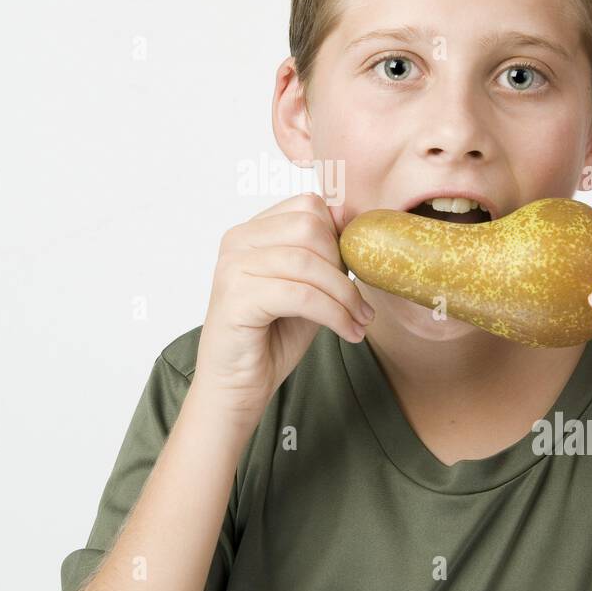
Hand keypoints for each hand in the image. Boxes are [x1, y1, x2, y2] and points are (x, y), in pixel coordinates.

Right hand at [193, 192, 374, 424]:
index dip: (339, 236)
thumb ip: (323, 256)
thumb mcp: (308, 287)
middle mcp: (237, 241)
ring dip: (344, 296)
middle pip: (309, 226)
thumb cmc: (271, 337)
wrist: (236, 386)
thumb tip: (350, 218)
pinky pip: (300, 295)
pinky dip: (333, 314)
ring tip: (358, 321)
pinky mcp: (236, 298)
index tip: (352, 271)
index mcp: (252, 231)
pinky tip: (348, 332)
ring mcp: (232, 267)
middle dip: (342, 265)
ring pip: (308, 262)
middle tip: (357, 302)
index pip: (308, 205)